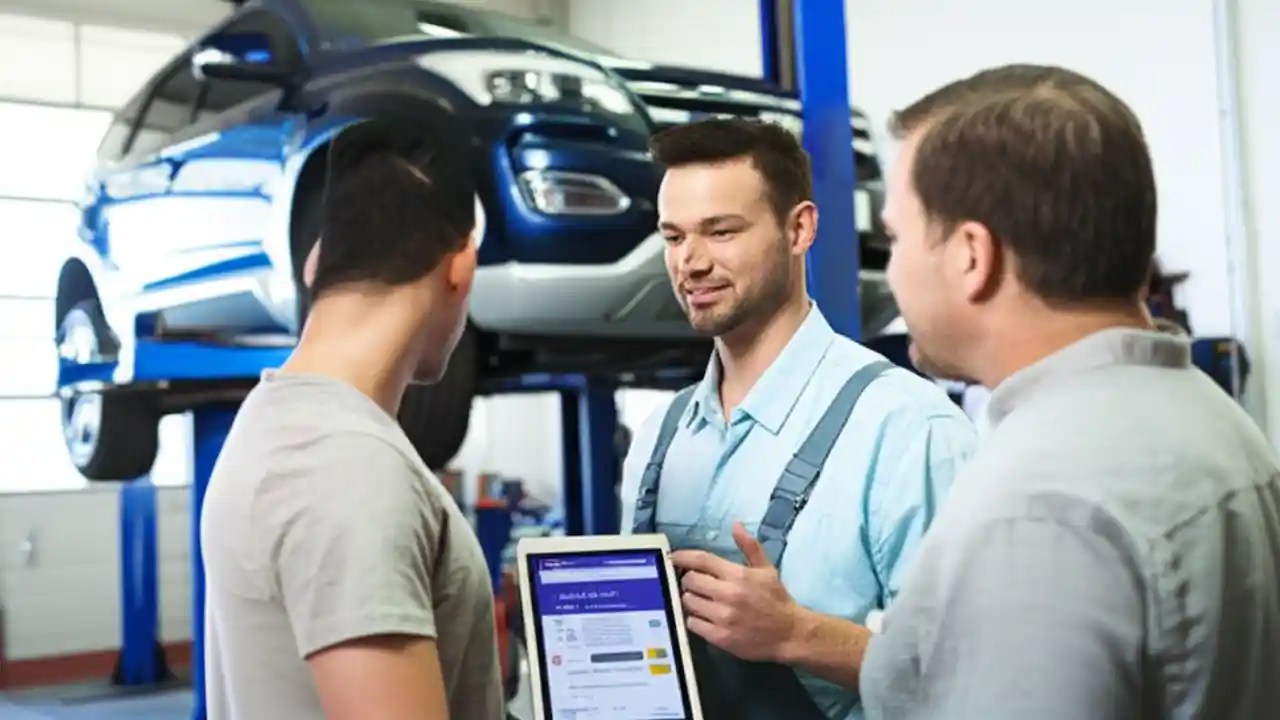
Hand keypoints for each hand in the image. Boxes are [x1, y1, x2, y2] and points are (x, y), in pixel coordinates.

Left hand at [669, 522, 800, 662]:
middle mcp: (728, 594)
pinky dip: (695, 619)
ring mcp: (723, 617)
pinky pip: (692, 623)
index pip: (702, 560)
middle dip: (689, 580)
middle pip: (690, 581)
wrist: (790, 634)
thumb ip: (749, 546)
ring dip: (691, 600)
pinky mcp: (720, 637)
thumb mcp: (766, 569)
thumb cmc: (776, 600)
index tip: (673, 557)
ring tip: (701, 601)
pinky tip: (704, 618)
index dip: (683, 557)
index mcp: (738, 575)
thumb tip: (735, 525)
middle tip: (696, 584)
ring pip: (688, 602)